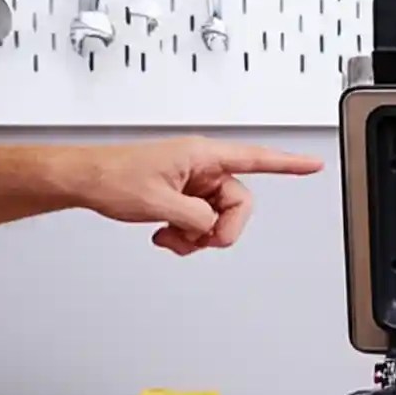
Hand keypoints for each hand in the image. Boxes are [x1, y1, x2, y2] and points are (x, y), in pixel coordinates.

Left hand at [73, 136, 322, 255]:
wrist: (83, 180)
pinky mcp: (182, 194)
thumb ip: (195, 218)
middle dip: (219, 229)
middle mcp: (202, 166)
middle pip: (237, 204)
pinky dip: (187, 234)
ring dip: (197, 235)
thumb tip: (210, 227)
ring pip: (217, 217)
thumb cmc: (111, 176)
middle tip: (196, 239)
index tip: (312, 165)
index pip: (256, 158)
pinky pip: (200, 220)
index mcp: (202, 155)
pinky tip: (165, 234)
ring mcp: (192, 181)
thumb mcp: (158, 204)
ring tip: (170, 237)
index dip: (288, 164)